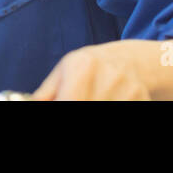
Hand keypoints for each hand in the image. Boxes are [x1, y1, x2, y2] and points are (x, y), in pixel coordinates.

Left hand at [32, 42, 150, 99]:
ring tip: (91, 97)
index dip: (63, 103)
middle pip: (87, 104)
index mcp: (83, 67)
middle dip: (76, 104)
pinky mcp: (141, 100)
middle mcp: (108, 77)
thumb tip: (32, 102)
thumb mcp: (66, 70)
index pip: (69, 100)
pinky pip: (122, 110)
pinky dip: (108, 106)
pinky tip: (107, 100)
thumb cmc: (92, 66)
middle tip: (75, 97)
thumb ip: (47, 91)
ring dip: (94, 106)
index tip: (61, 102)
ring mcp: (128, 91)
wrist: (132, 62)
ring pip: (102, 108)